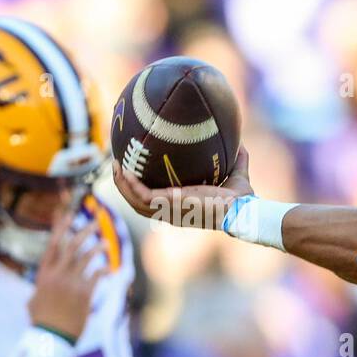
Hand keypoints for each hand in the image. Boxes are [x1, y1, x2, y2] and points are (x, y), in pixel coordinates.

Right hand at [27, 208, 105, 341]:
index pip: (53, 244)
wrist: (52, 335)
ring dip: (97, 248)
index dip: (60, 227)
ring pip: (86, 259)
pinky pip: (97, 276)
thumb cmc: (42, 319)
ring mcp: (72, 282)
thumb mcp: (36, 298)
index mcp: (44, 273)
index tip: (68, 214)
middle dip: (84, 231)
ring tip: (105, 240)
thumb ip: (43, 288)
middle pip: (72, 246)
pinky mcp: (85, 293)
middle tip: (95, 220)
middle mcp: (57, 274)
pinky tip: (111, 268)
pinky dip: (104, 271)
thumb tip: (42, 287)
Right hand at [113, 146, 253, 230]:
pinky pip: (141, 195)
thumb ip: (238, 161)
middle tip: (118, 165)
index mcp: (181, 207)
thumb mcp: (236, 177)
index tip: (135, 171)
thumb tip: (242, 144)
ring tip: (115, 164)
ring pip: (134, 200)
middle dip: (124, 185)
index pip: (156, 202)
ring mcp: (169, 210)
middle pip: (138, 203)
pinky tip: (123, 169)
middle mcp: (171, 211)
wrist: (240, 209)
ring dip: (121, 183)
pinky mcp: (168, 204)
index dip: (142, 189)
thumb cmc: (241, 199)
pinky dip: (130, 184)